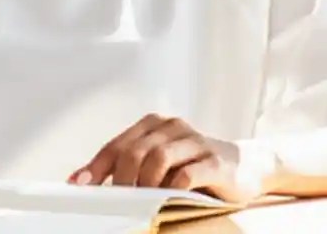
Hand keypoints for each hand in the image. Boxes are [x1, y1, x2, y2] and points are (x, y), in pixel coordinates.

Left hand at [68, 114, 260, 203]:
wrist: (248, 165)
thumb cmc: (195, 166)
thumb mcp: (162, 163)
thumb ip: (134, 168)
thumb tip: (91, 185)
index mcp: (155, 125)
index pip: (118, 145)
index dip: (96, 166)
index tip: (78, 185)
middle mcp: (173, 127)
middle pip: (135, 151)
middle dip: (121, 179)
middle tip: (118, 201)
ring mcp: (195, 142)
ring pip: (158, 158)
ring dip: (145, 183)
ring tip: (142, 201)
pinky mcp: (215, 161)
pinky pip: (187, 174)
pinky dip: (172, 187)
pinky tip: (168, 197)